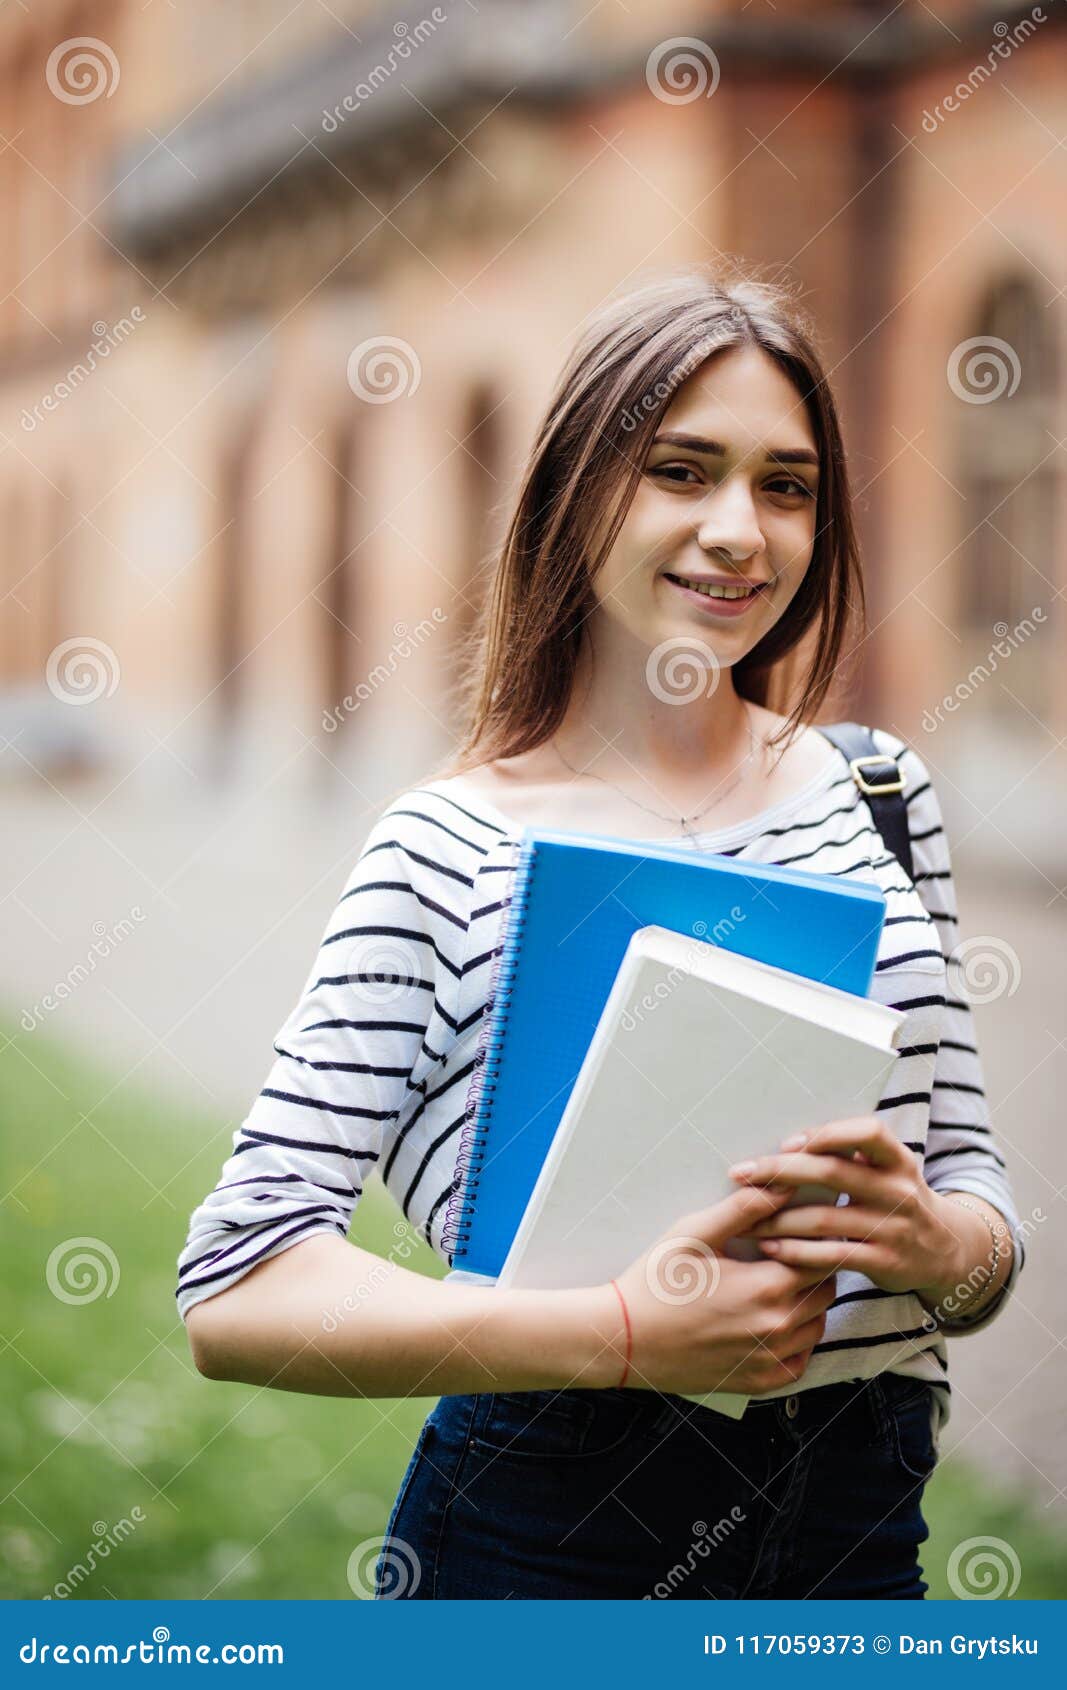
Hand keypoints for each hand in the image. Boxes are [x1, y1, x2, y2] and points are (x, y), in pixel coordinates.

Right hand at [608, 1182, 837, 1395]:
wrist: (626, 1338)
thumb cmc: (657, 1281)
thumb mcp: (694, 1233)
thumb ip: (745, 1207)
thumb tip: (785, 1185)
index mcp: (767, 1285)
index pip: (823, 1256)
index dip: (815, 1239)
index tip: (801, 1229)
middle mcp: (777, 1326)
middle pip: (826, 1289)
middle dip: (814, 1267)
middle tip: (789, 1253)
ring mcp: (770, 1359)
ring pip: (817, 1325)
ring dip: (808, 1303)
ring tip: (779, 1285)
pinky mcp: (759, 1382)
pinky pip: (800, 1361)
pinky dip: (798, 1342)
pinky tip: (774, 1322)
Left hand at [726, 1114, 965, 1296]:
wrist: (946, 1251)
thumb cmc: (899, 1201)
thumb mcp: (891, 1170)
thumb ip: (853, 1155)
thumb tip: (792, 1144)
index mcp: (897, 1160)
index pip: (868, 1133)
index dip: (827, 1134)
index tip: (787, 1143)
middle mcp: (898, 1191)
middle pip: (832, 1173)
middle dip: (779, 1171)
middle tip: (740, 1174)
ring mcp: (892, 1228)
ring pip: (824, 1219)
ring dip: (777, 1218)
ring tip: (744, 1220)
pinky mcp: (884, 1262)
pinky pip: (831, 1255)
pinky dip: (795, 1251)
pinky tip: (770, 1247)